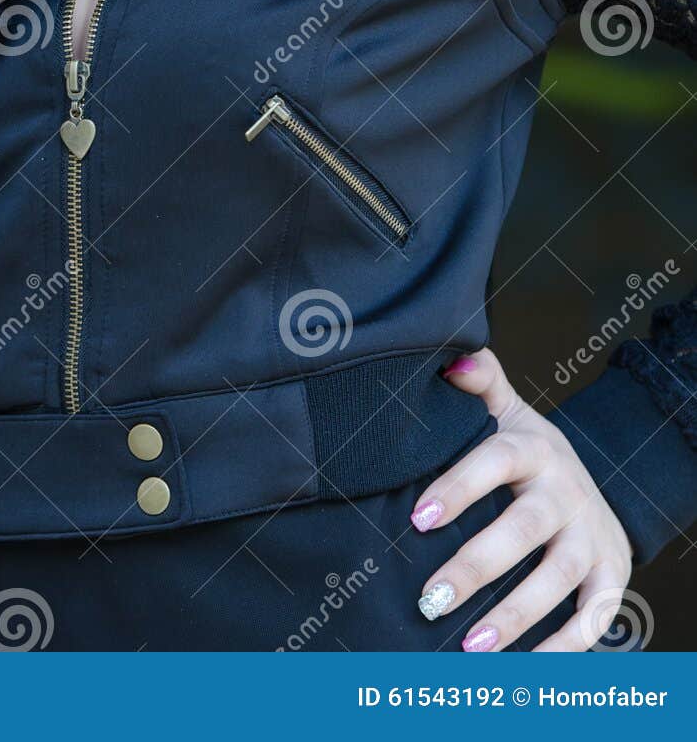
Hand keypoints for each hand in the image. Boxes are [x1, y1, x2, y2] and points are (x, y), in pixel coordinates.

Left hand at [412, 349, 632, 650]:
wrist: (594, 479)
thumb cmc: (527, 451)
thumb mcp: (506, 410)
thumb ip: (480, 382)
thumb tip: (449, 359)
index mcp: (532, 447)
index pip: (495, 461)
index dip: (460, 486)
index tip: (418, 518)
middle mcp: (567, 490)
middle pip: (525, 529)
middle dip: (478, 566)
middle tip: (431, 600)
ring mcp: (593, 534)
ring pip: (559, 578)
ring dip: (516, 615)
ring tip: (472, 647)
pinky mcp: (614, 574)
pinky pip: (595, 617)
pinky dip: (566, 648)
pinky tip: (527, 673)